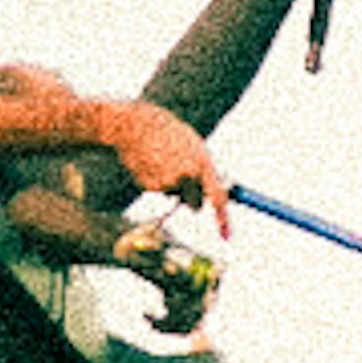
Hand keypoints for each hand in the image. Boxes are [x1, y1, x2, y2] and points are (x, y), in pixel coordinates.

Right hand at [87, 93, 225, 237]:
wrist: (135, 125)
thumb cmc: (167, 132)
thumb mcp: (192, 145)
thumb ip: (203, 167)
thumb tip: (208, 191)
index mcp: (203, 162)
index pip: (218, 198)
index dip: (223, 220)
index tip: (226, 237)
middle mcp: (188, 175)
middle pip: (195, 204)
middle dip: (192, 198)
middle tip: (182, 177)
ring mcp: (168, 182)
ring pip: (175, 196)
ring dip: (171, 184)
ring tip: (162, 159)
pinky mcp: (151, 186)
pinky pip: (159, 191)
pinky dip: (156, 181)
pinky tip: (150, 163)